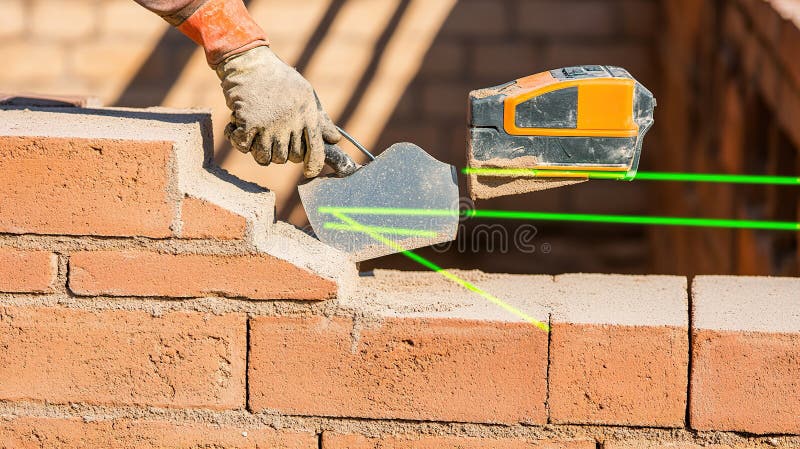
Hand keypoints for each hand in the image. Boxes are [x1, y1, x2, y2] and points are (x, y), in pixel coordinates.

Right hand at [215, 46, 340, 177]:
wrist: (249, 61)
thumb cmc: (279, 78)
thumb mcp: (305, 94)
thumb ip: (320, 119)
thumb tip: (335, 140)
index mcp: (307, 115)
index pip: (315, 151)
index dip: (313, 166)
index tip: (309, 171)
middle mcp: (290, 123)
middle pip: (289, 158)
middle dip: (284, 153)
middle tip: (275, 138)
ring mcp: (269, 125)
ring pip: (267, 158)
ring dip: (261, 150)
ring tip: (259, 134)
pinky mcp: (248, 124)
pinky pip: (245, 149)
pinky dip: (240, 142)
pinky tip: (239, 129)